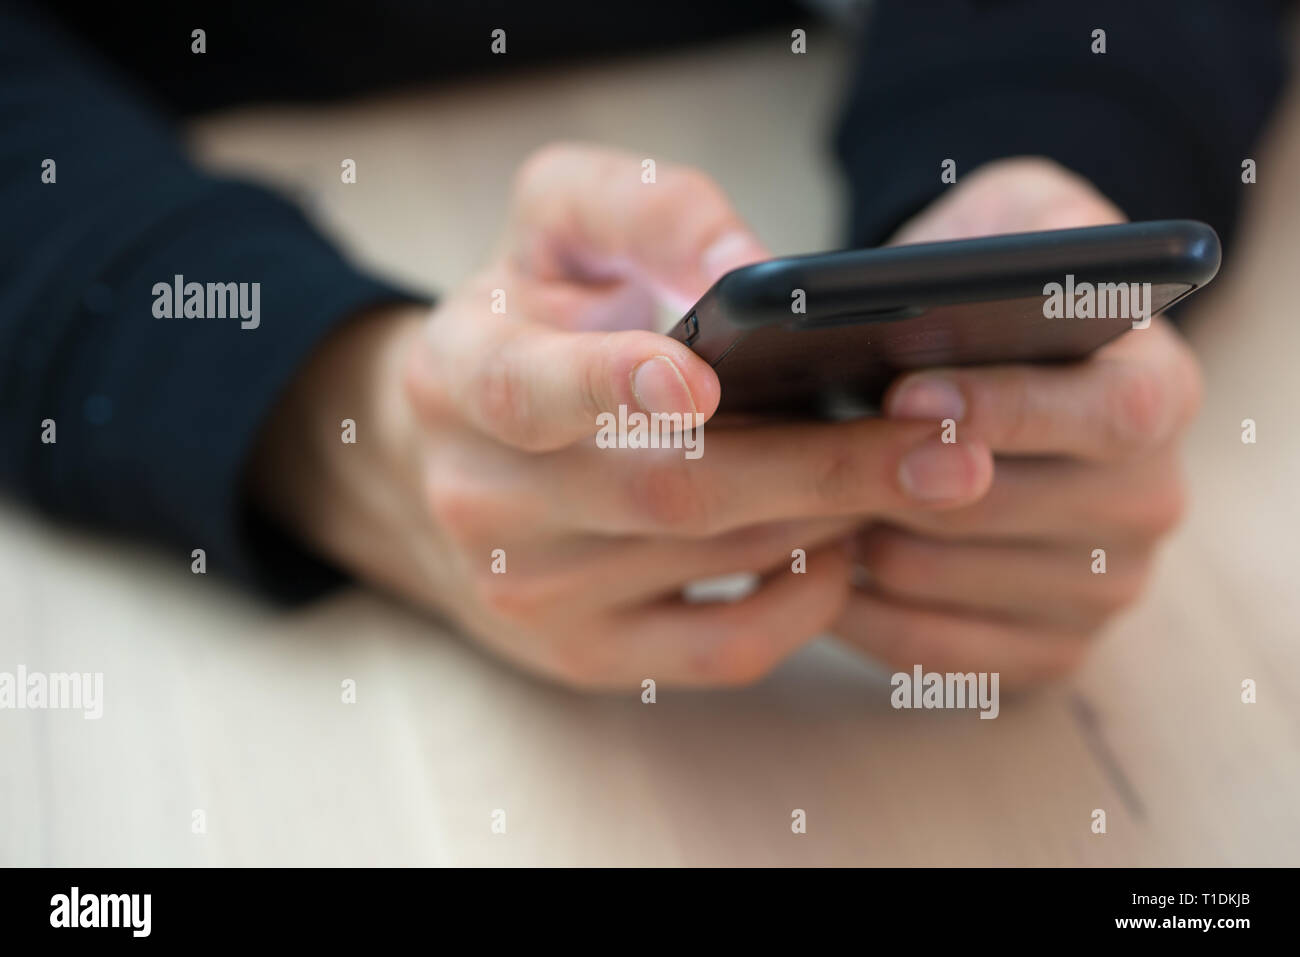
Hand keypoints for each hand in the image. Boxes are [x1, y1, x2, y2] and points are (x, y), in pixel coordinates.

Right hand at [250, 143, 993, 688]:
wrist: (456, 458)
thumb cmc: (534, 320)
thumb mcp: (560, 226)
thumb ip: (648, 210)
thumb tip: (754, 266)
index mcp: (460, 372)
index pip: (529, 389)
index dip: (614, 383)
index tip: (706, 379)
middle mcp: (480, 495)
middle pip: (667, 490)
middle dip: (821, 466)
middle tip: (948, 446)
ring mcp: (528, 592)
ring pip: (714, 561)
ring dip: (829, 514)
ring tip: (908, 471)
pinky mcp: (584, 655)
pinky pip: (724, 649)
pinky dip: (807, 602)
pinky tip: (839, 545)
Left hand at [833, 157, 1203, 685]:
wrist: (995, 365)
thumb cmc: (987, 293)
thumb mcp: (1009, 229)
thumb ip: (997, 249)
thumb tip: (928, 304)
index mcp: (1160, 393)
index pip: (1109, 418)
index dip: (1003, 408)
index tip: (904, 390)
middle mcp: (1149, 501)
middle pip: (1001, 508)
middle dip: (887, 475)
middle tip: (800, 447)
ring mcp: (1102, 588)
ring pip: (941, 577)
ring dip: (853, 536)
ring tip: (790, 490)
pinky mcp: (1045, 651)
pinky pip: (929, 648)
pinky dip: (854, 607)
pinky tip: (811, 559)